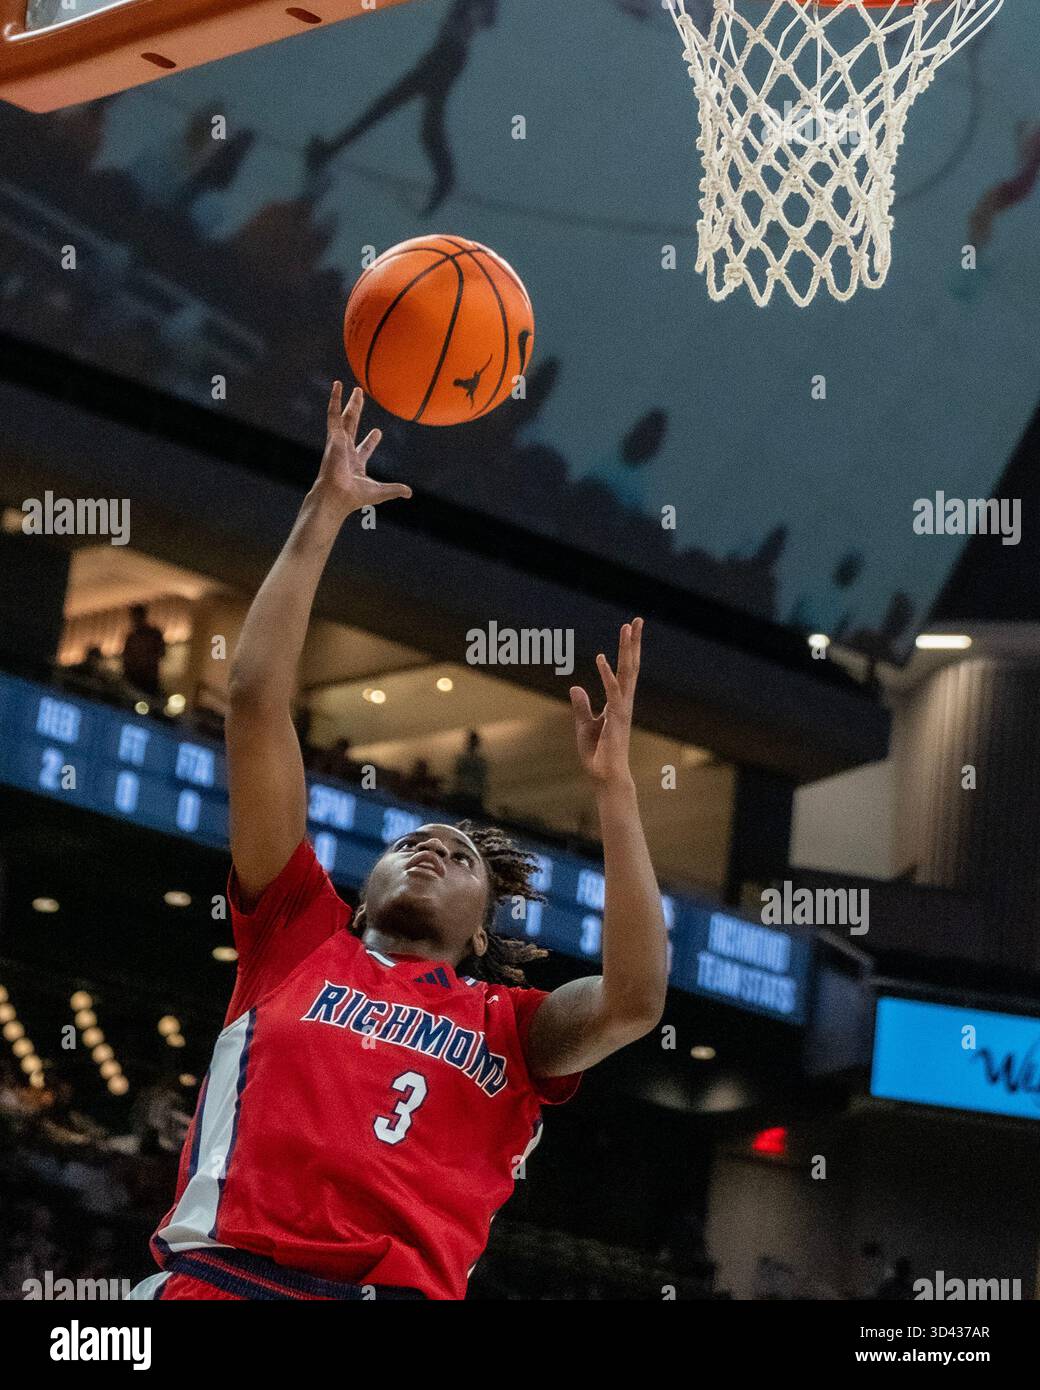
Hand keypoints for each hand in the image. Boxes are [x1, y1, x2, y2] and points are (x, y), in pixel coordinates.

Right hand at [315, 382, 411, 515]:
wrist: (337, 495)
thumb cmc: (354, 497)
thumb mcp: (380, 492)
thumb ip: (394, 489)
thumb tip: (409, 493)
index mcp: (355, 463)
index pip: (364, 448)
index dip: (371, 441)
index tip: (377, 432)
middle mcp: (345, 451)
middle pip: (352, 426)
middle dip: (356, 412)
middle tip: (360, 398)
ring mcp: (338, 442)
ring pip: (344, 417)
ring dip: (349, 403)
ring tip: (355, 389)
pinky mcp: (334, 436)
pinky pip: (333, 414)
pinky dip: (335, 399)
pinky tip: (337, 385)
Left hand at [569, 618, 642, 788]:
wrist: (604, 776)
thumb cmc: (597, 754)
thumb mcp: (584, 725)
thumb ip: (582, 706)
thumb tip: (575, 687)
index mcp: (619, 703)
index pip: (625, 671)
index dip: (628, 651)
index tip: (631, 630)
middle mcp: (624, 702)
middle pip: (631, 666)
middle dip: (633, 643)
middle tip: (637, 620)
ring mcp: (622, 709)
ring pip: (627, 673)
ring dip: (627, 650)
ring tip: (628, 628)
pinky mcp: (616, 718)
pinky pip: (612, 692)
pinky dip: (606, 674)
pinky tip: (601, 657)